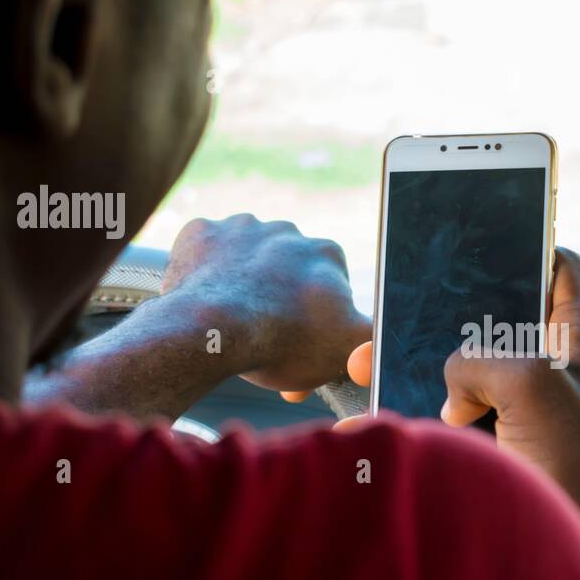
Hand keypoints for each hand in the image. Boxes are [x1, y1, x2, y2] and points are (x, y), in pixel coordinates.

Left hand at [163, 214, 369, 396]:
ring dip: (244, 282)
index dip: (318, 320)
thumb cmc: (282, 342)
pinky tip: (205, 298)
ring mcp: (242, 227)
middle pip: (288, 270)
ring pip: (247, 257)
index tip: (302, 346)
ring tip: (232, 320)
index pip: (330, 288)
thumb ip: (373, 344)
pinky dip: (205, 271)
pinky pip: (206, 249)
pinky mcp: (201, 232)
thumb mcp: (345, 349)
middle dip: (280, 298)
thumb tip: (378, 352)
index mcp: (327, 253)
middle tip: (266, 338)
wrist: (213, 331)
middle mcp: (288, 231)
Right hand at [346, 247, 579, 523]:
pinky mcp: (519, 453)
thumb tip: (453, 395)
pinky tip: (396, 423)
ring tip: (376, 371)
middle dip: (443, 324)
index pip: (557, 266)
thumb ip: (479, 361)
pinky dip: (436, 426)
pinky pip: (470, 428)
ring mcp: (539, 413)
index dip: (522, 246)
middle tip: (393, 325)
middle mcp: (561, 368)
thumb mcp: (530, 382)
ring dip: (429, 377)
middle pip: (498, 326)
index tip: (480, 246)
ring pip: (475, 380)